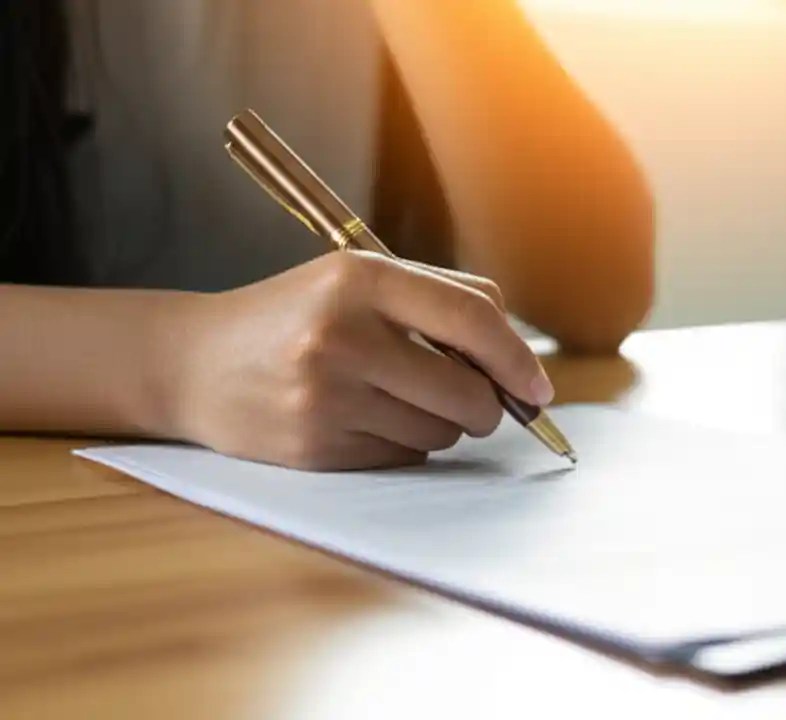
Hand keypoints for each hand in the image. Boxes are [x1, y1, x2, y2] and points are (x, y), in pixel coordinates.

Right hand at [165, 252, 552, 469]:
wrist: (193, 363)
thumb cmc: (297, 317)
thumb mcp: (357, 280)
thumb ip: (444, 300)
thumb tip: (520, 359)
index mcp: (359, 278)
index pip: (472, 319)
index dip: (517, 359)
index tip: (539, 388)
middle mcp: (341, 335)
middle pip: (468, 392)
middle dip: (485, 405)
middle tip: (474, 400)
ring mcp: (325, 396)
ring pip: (441, 431)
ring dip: (439, 422)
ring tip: (392, 396)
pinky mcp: (314, 447)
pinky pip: (404, 457)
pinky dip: (402, 443)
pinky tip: (359, 419)